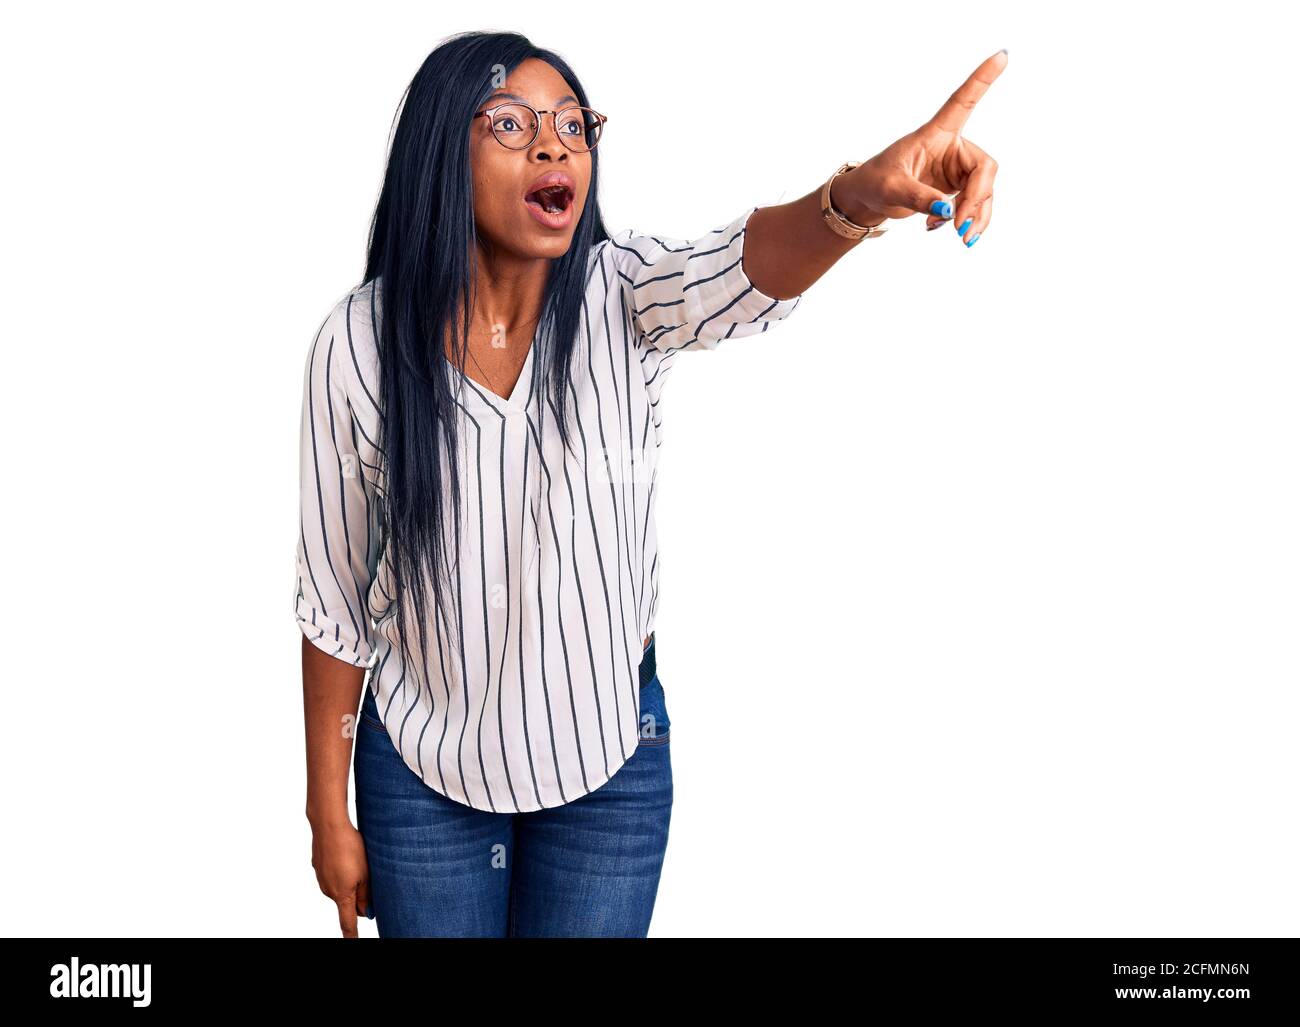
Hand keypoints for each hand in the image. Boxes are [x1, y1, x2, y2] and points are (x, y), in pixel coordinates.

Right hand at [310, 816, 372, 937]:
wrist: (329, 826)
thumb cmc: (350, 848)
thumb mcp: (365, 873)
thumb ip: (365, 895)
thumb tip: (366, 912)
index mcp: (342, 895)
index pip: (348, 922)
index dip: (352, 936)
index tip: (354, 943)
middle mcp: (328, 891)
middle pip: (347, 902)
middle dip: (358, 896)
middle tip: (367, 874)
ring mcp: (321, 880)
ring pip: (340, 887)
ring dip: (350, 880)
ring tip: (355, 859)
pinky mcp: (318, 868)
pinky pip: (333, 875)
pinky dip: (340, 869)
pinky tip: (344, 854)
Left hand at [831, 50, 1006, 246]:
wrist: (868, 199)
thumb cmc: (875, 182)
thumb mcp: (892, 189)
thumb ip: (920, 198)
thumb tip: (948, 212)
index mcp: (936, 134)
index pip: (963, 101)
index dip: (983, 79)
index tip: (1003, 55)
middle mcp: (952, 147)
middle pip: (984, 168)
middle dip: (977, 198)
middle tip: (959, 227)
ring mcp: (957, 169)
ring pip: (984, 191)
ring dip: (976, 215)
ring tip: (958, 235)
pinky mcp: (957, 188)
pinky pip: (975, 205)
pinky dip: (966, 220)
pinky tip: (940, 227)